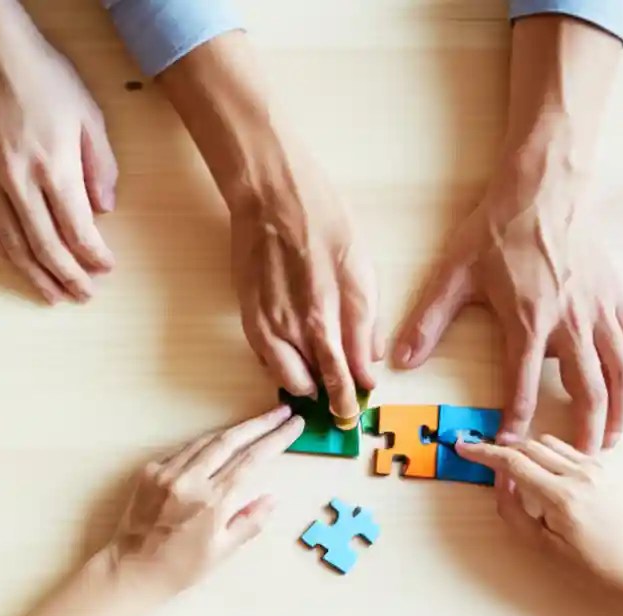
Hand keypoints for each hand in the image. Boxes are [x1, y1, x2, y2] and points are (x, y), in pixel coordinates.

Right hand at [0, 15, 117, 303]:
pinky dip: (1, 251)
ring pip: (12, 243)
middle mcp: (19, 180)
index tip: (107, 268)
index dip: (94, 255)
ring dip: (34, 274)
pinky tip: (15, 264)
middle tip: (83, 295)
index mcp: (54, 166)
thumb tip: (105, 209)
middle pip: (46, 245)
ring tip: (52, 294)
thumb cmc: (44, 79)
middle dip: (68, 276)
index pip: (78, 228)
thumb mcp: (88, 115)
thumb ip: (100, 166)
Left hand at [108, 406, 303, 593]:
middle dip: (260, 423)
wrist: (130, 571)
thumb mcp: (223, 552)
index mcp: (213, 502)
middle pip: (232, 440)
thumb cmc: (180, 569)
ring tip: (256, 422)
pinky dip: (204, 446)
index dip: (276, 439)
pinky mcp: (149, 471)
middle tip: (282, 412)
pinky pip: (183, 451)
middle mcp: (190, 480)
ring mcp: (167, 472)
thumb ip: (250, 522)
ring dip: (234, 430)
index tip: (294, 425)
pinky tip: (216, 446)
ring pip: (207, 440)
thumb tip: (272, 497)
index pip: (253, 460)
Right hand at [156, 33, 378, 425]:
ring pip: (295, 381)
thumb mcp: (361, 260)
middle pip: (329, 382)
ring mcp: (279, 323)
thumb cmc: (321, 216)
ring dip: (309, 390)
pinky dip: (281, 371)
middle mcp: (313, 320)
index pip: (359, 365)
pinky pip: (268, 363)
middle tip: (344, 415)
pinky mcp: (251, 320)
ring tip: (317, 388)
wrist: (271, 192)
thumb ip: (367, 311)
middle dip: (340, 404)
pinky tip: (291, 363)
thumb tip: (371, 353)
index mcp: (347, 303)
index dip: (363, 388)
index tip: (366, 397)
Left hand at [394, 166, 622, 450]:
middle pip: (588, 391)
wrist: (546, 185)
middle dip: (585, 433)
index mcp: (527, 321)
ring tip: (612, 437)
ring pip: (620, 372)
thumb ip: (428, 319)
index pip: (524, 388)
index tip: (515, 452)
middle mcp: (569, 323)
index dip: (519, 424)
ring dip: (619, 410)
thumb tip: (399, 360)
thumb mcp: (454, 271)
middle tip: (582, 462)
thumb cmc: (500, 227)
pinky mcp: (614, 295)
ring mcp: (597, 309)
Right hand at [457, 436, 622, 595]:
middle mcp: (579, 474)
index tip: (464, 447)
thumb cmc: (590, 565)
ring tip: (525, 477)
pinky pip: (569, 450)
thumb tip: (500, 483)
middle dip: (504, 451)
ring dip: (529, 453)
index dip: (483, 452)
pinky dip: (551, 457)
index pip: (513, 462)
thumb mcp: (543, 546)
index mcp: (561, 496)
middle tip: (490, 464)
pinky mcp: (606, 468)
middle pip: (529, 446)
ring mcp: (595, 468)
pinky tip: (551, 478)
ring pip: (549, 443)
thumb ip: (514, 511)